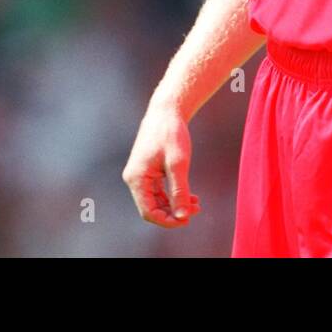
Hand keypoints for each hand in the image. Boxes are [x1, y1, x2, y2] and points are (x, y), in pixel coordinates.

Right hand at [123, 103, 202, 227]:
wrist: (166, 110)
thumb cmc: (171, 134)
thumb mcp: (178, 164)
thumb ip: (179, 191)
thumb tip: (182, 216)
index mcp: (137, 178)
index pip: (148, 211)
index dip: (167, 220)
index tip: (187, 219)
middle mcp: (134, 178)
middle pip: (152, 208)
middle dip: (174, 212)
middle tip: (196, 209)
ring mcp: (140, 174)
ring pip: (156, 200)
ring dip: (175, 205)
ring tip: (196, 203)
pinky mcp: (147, 170)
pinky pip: (158, 191)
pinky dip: (172, 195)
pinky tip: (190, 196)